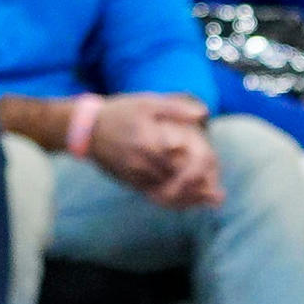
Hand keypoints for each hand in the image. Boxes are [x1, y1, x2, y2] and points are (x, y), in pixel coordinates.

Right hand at [89, 91, 221, 205]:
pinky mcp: (128, 182)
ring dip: (188, 199)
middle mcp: (142, 161)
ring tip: (207, 201)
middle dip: (198, 189)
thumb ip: (176, 108)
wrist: (86, 129)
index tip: (215, 170)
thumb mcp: (147, 102)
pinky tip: (183, 201)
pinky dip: (170, 201)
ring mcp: (134, 174)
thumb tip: (204, 112)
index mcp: (151, 141)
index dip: (201, 170)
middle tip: (217, 194)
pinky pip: (152, 196)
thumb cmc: (119, 112)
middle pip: (177, 182)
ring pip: (166, 193)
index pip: (182, 162)